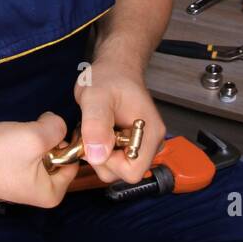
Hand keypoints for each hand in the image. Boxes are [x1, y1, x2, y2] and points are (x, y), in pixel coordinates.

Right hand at [0, 111, 79, 207]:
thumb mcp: (34, 136)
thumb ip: (58, 128)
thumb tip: (59, 124)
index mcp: (51, 194)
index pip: (75, 161)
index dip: (68, 139)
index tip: (54, 126)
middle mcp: (39, 192)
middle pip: (58, 155)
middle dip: (48, 137)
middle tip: (32, 128)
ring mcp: (23, 182)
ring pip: (41, 150)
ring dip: (33, 136)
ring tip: (16, 133)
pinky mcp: (10, 171)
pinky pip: (26, 151)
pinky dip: (20, 140)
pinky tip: (7, 137)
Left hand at [73, 57, 165, 184]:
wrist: (114, 69)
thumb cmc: (109, 77)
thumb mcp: (96, 96)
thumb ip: (96, 125)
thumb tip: (97, 156)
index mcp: (150, 134)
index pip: (133, 171)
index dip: (111, 162)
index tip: (98, 140)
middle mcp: (150, 143)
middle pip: (124, 172)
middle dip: (102, 157)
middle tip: (91, 131)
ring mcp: (141, 144)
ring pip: (116, 168)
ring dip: (98, 153)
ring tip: (94, 128)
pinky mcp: (130, 144)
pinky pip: (113, 159)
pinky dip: (100, 150)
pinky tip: (98, 131)